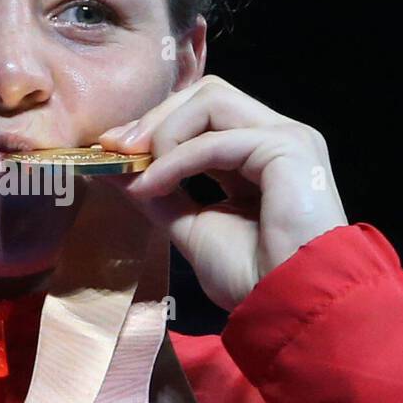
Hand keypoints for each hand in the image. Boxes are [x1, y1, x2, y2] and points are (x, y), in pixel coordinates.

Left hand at [94, 75, 348, 311]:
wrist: (291, 308)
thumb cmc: (252, 277)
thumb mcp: (192, 228)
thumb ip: (160, 194)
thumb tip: (115, 171)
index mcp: (259, 154)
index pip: (203, 114)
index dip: (156, 124)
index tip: (111, 150)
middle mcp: (276, 137)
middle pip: (206, 94)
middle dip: (155, 117)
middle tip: (116, 149)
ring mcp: (286, 138)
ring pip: (211, 100)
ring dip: (165, 131)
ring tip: (141, 171)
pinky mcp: (287, 148)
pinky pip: (215, 140)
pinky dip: (176, 159)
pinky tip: (154, 184)